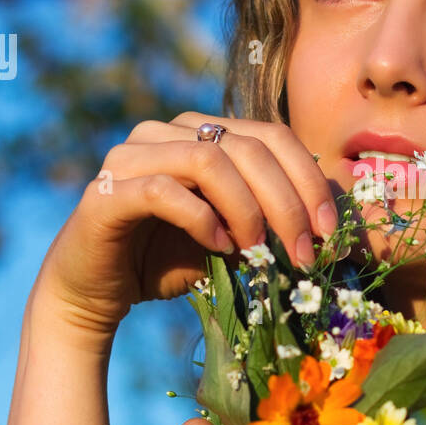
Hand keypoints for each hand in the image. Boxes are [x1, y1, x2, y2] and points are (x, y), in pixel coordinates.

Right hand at [32, 112, 340, 341]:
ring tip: (260, 252)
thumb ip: (270, 222)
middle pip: (247, 146)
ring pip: (208, 160)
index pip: (271, 136)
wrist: (96, 293)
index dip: (308, 179)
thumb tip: (327, 230)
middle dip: (287, 202)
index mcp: (202, 133)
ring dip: (247, 209)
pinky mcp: (106, 191)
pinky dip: (202, 220)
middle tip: (306, 253)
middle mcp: (166, 132)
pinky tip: (218, 249)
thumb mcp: (233, 239)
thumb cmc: (169, 261)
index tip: (329, 230)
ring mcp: (132, 156)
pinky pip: (164, 191)